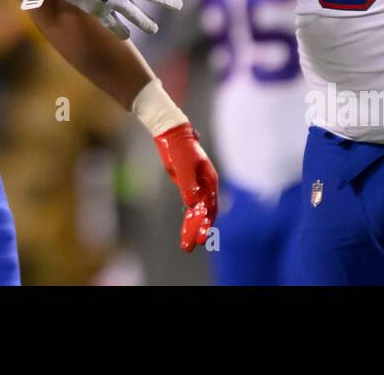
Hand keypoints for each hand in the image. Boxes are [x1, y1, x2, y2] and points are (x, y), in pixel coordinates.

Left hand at [155, 123, 217, 251]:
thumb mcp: (185, 168)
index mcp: (210, 181)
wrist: (172, 136)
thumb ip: (189, 186)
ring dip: (191, 228)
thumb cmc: (181, 150)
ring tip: (186, 246)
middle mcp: (205, 187)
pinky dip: (187, 220)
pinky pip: (189, 208)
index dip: (206, 223)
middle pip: (205, 213)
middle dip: (199, 230)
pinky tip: (185, 231)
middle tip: (193, 246)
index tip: (202, 238)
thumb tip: (192, 205)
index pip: (211, 207)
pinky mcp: (187, 188)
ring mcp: (196, 188)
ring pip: (196, 213)